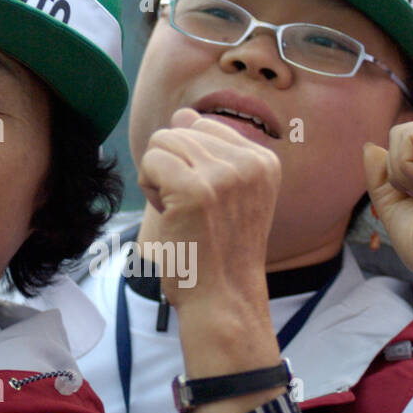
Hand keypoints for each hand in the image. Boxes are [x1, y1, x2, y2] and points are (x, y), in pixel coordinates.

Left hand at [137, 108, 280, 313]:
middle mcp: (251, 163)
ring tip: (181, 211)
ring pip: (162, 142)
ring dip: (159, 177)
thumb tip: (183, 114)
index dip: (189, 159)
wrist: (223, 298)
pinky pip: (150, 160)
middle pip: (179, 131)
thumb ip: (208, 151)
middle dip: (171, 167)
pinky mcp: (195, 190)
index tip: (204, 197)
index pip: (203, 125)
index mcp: (264, 161)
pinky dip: (149, 187)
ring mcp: (224, 175)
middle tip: (189, 208)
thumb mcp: (228, 193)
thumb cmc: (217, 250)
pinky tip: (169, 214)